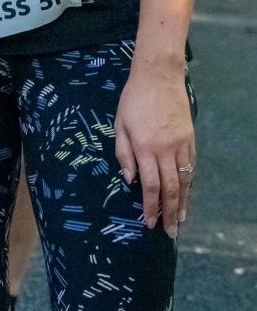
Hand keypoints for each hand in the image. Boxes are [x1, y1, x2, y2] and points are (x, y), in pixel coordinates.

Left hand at [114, 54, 194, 234]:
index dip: (150, 207)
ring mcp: (181, 144)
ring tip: (180, 220)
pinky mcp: (190, 139)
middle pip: (170, 188)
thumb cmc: (132, 100)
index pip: (150, 186)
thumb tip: (129, 180)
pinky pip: (191, 166)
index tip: (148, 223)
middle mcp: (165, 150)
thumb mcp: (119, 124)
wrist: (158, 77)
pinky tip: (186, 194)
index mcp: (144, 148)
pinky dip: (189, 183)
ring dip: (182, 202)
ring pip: (185, 180)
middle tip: (170, 233)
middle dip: (168, 213)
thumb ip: (123, 153)